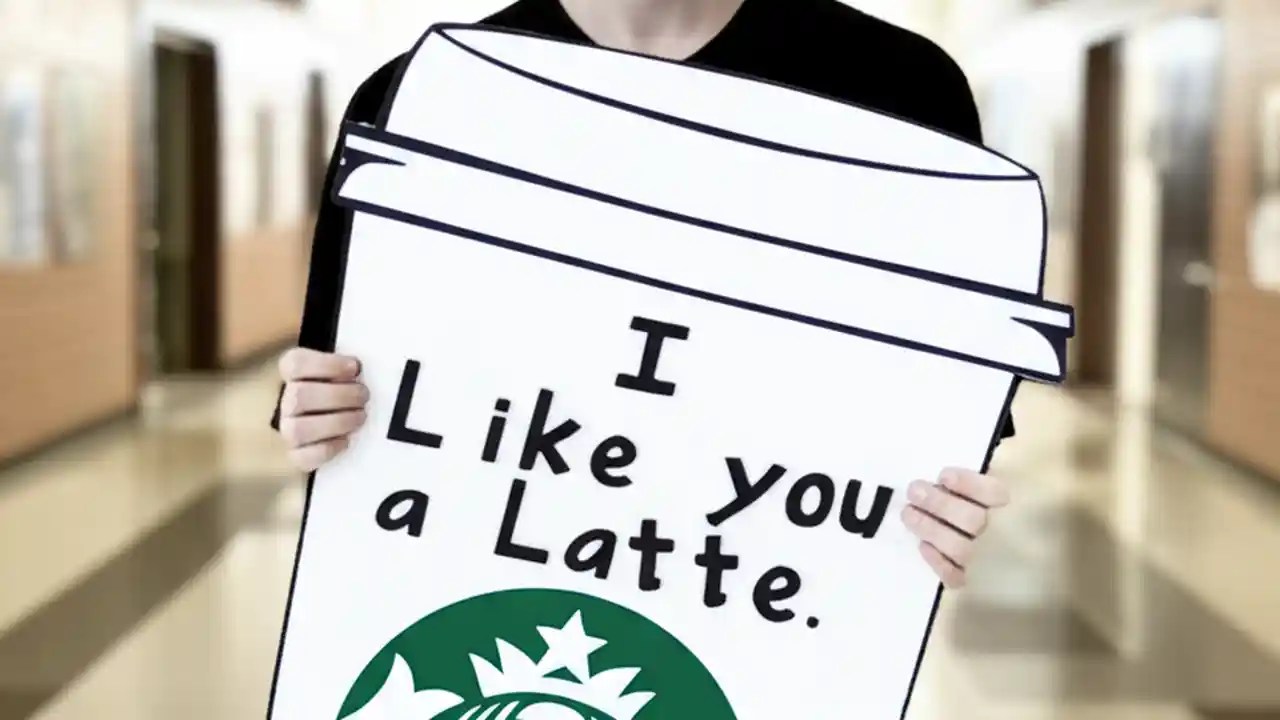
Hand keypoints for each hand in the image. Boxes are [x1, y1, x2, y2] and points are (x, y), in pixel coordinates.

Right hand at [277, 348, 369, 471]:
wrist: (346, 425)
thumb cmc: (350, 391)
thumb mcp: (350, 372)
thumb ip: (352, 365)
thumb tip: (366, 363)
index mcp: (296, 374)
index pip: (295, 363)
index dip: (327, 364)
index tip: (355, 368)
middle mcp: (289, 402)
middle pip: (299, 396)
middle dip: (339, 396)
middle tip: (363, 395)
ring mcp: (290, 430)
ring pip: (297, 429)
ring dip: (336, 422)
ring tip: (359, 417)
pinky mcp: (298, 456)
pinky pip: (303, 457)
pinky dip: (328, 449)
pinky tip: (346, 440)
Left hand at [900, 467, 1008, 588]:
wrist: (1019, 574)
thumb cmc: (1000, 522)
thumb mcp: (1002, 496)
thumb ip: (981, 487)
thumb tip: (946, 480)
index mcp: (1012, 509)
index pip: (994, 493)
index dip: (967, 483)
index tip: (943, 476)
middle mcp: (1002, 536)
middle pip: (972, 520)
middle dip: (939, 504)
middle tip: (914, 490)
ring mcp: (988, 563)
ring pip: (959, 548)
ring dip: (930, 529)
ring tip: (908, 513)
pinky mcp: (973, 583)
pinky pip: (955, 576)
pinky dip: (938, 562)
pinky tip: (923, 546)